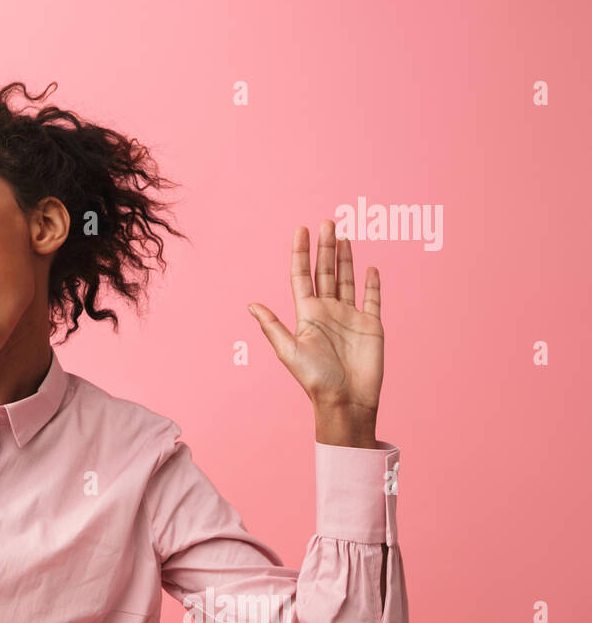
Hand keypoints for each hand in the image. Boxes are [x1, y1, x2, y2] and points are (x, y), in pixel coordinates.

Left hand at [248, 221, 382, 424]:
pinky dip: (372, 283)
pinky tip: (369, 267)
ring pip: (347, 279)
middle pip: (325, 272)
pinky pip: (372, 299)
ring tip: (343, 235)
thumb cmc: (314, 379)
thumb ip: (272, 326)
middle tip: (327, 222)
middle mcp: (328, 311)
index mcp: (307, 314)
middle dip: (325, 247)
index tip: (301, 229)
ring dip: (345, 258)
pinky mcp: (371, 325)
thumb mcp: (289, 350)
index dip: (301, 253)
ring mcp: (350, 317)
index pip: (302, 276)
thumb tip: (250, 304)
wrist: (346, 400)